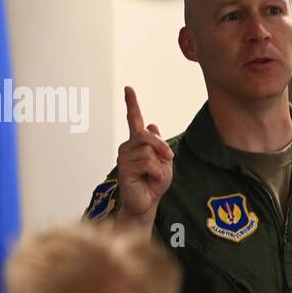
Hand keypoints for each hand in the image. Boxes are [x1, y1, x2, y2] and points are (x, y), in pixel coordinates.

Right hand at [115, 86, 172, 228]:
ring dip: (159, 164)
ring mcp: (124, 157)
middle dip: (161, 146)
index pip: (134, 120)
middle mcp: (128, 147)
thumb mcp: (164, 163)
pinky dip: (155, 173)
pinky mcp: (123, 168)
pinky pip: (147, 163)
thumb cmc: (154, 184)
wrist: (147, 204)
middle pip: (146, 134)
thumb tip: (152, 125)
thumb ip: (160, 146)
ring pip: (148, 150)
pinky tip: (150, 180)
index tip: (128, 88)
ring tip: (154, 176)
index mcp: (138, 144)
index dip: (132, 104)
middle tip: (168, 158)